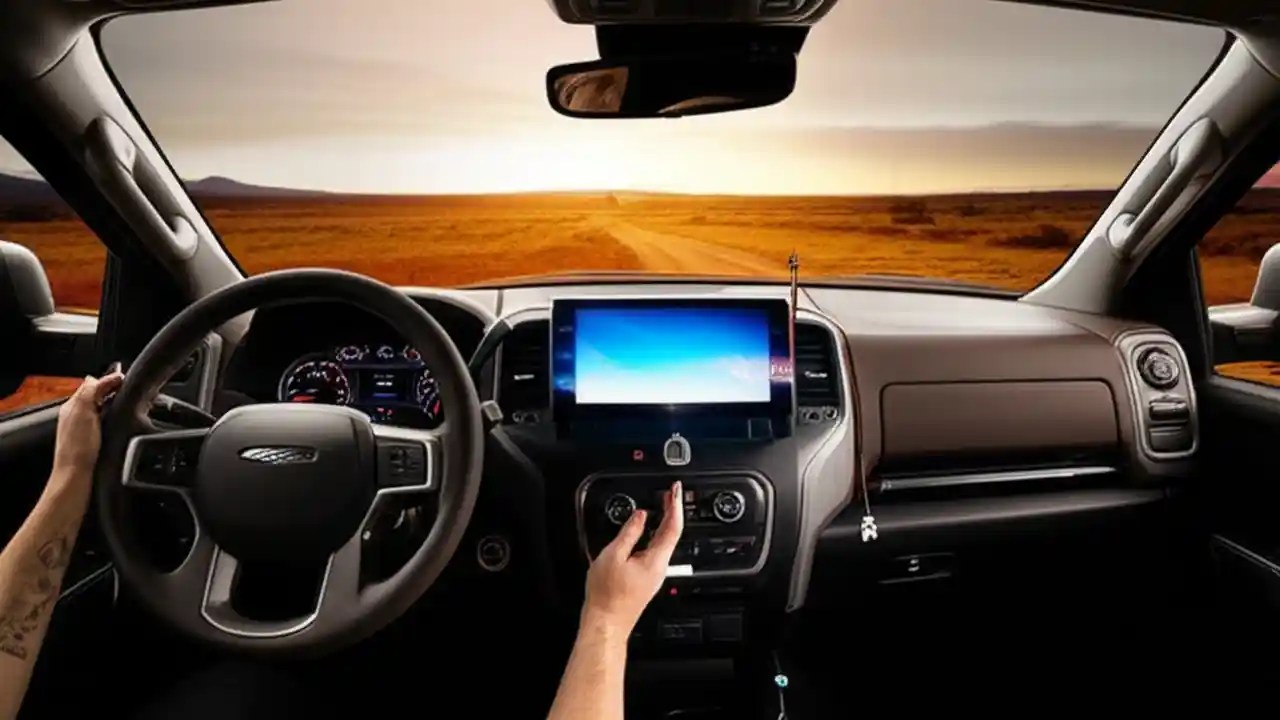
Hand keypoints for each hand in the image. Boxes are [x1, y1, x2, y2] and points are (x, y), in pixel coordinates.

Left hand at [53, 369, 124, 477]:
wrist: (78, 475)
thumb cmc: (78, 447)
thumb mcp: (82, 410)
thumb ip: (90, 391)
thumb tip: (101, 377)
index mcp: (73, 405)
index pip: (93, 384)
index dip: (110, 380)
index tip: (126, 380)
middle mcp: (78, 415)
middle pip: (99, 396)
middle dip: (115, 392)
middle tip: (132, 392)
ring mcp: (86, 429)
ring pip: (104, 409)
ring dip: (117, 405)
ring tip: (130, 405)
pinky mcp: (95, 441)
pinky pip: (107, 423)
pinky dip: (116, 419)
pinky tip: (123, 423)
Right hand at [583, 481, 683, 632]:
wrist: (605, 622)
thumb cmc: (607, 596)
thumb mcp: (613, 555)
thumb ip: (629, 533)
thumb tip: (639, 516)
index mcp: (656, 560)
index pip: (673, 526)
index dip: (675, 505)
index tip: (676, 489)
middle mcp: (659, 568)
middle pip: (671, 533)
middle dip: (671, 510)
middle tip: (670, 493)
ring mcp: (653, 574)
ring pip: (663, 542)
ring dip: (663, 522)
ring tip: (661, 506)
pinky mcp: (645, 579)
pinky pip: (654, 551)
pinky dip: (654, 535)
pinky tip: (647, 530)